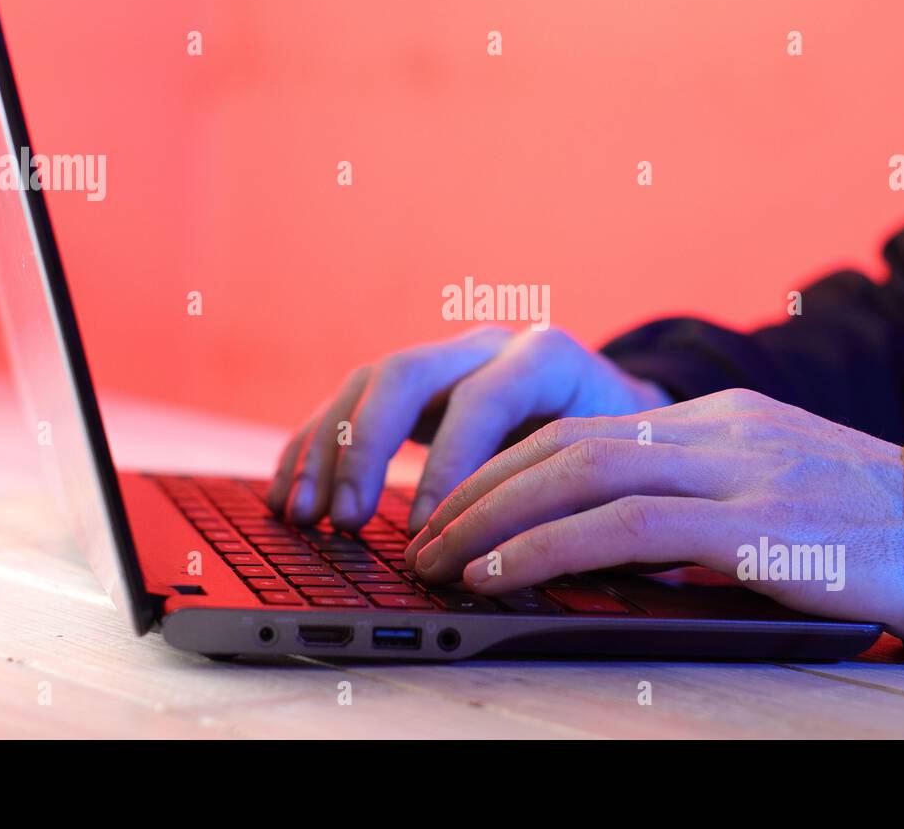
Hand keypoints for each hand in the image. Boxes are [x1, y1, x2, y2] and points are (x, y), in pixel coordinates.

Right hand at [267, 326, 671, 531]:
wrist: (614, 406)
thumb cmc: (616, 447)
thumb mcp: (610, 460)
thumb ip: (571, 491)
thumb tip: (528, 557)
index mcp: (543, 357)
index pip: (483, 399)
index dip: (449, 464)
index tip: (424, 530)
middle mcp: (485, 346)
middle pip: (406, 373)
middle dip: (366, 449)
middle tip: (345, 520)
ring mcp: (443, 359)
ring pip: (365, 383)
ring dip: (325, 450)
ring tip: (301, 516)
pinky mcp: (412, 386)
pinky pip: (348, 403)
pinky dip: (313, 447)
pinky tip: (287, 495)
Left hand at [404, 388, 903, 638]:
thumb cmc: (865, 531)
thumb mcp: (767, 502)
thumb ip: (692, 515)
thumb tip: (620, 555)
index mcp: (714, 420)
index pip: (584, 432)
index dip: (507, 470)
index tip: (456, 508)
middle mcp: (715, 429)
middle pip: (566, 443)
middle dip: (481, 490)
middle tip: (423, 534)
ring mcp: (734, 467)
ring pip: (582, 473)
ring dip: (495, 518)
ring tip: (441, 557)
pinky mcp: (753, 520)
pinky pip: (627, 526)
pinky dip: (550, 547)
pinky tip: (502, 572)